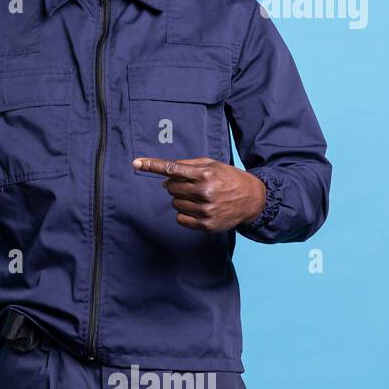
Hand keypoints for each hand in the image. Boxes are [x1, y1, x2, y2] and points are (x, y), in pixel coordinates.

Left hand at [131, 157, 266, 231]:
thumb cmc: (228, 178)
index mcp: (205, 174)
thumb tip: (164, 175)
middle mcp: (205, 192)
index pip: (172, 169)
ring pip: (175, 204)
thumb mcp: (212, 165)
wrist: (252, 199)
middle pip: (170, 188)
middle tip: (190, 185)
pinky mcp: (206, 225)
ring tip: (199, 197)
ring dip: (181, 200)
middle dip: (175, 185)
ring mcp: (206, 210)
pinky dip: (185, 214)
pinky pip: (180, 219)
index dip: (152, 166)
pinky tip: (199, 209)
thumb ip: (188, 165)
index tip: (136, 163)